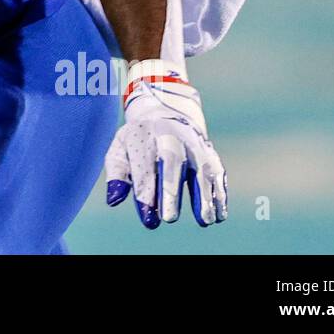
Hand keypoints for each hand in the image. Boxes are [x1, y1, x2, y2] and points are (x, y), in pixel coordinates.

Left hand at [104, 59, 227, 227]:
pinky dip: (220, 194)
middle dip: (171, 192)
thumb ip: (117, 175)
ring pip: (201, 169)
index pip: (144, 168)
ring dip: (204, 196)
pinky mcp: (211, 155)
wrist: (166, 113)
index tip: (149, 220)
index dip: (146, 195)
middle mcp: (171, 139)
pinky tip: (219, 215)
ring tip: (205, 220)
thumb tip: (113, 201)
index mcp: (144, 137)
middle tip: (169, 218)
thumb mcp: (120, 150)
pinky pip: (218, 173)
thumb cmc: (139, 140)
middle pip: (172, 164)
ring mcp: (194, 145)